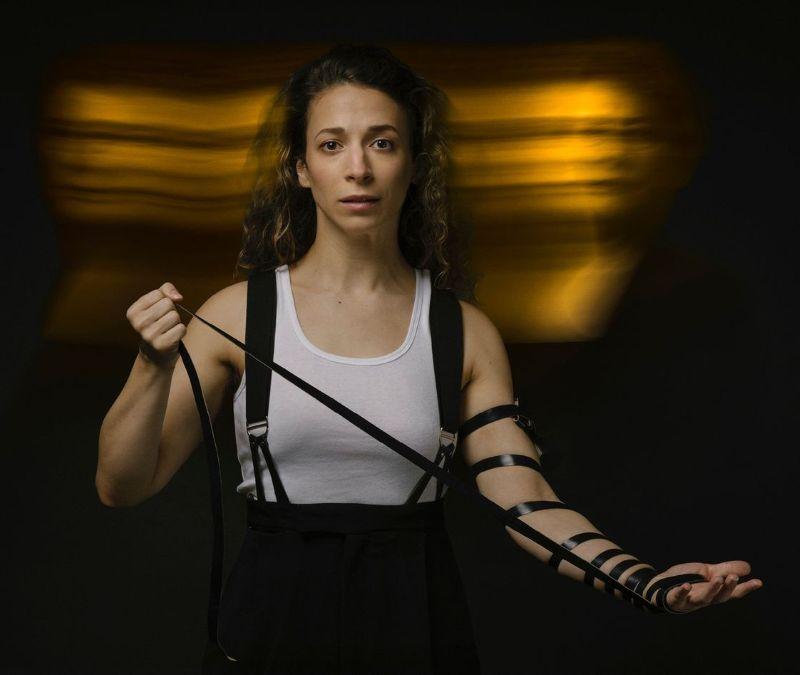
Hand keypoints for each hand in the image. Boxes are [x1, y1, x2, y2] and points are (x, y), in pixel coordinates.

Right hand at [126, 282, 186, 368]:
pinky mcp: (162, 345)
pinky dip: (181, 331)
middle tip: (165, 322)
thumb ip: (166, 290)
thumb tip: (178, 297)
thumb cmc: (159, 323)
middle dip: (171, 311)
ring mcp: (149, 335)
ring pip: (175, 316)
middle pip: (168, 304)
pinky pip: (181, 328)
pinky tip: (172, 337)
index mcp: (133, 312)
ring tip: (168, 329)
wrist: (156, 353)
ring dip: (176, 322)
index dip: (165, 300)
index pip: (158, 294)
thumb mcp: (158, 303)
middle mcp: (138, 324)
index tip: (159, 311)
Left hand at [645, 561, 762, 612]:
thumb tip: (748, 567)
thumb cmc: (688, 580)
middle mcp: (705, 599)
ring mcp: (690, 601)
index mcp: (714, 592)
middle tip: (733, 576)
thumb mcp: (707, 572)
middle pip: (720, 597)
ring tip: (717, 578)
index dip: (745, 588)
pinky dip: (683, 592)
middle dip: (727, 587)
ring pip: (703, 599)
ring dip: (711, 590)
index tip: (758, 581)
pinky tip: (687, 586)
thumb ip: (724, 570)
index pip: (733, 592)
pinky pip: (678, 597)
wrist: (662, 585)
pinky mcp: (674, 599)